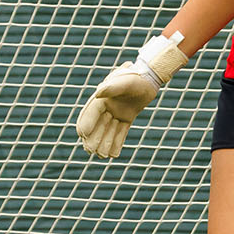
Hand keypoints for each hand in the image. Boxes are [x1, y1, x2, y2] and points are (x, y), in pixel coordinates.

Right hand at [76, 31, 187, 158]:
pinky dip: (117, 143)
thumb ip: (111, 87)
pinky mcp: (126, 118)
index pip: (92, 112)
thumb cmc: (136, 78)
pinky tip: (114, 155)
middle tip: (91, 151)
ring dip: (104, 143)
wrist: (150, 78)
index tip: (83, 135)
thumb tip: (98, 93)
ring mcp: (117, 113)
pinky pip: (121, 132)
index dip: (87, 123)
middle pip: (97, 124)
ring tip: (102, 156)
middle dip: (93, 138)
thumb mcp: (125, 81)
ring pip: (108, 131)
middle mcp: (107, 106)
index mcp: (103, 97)